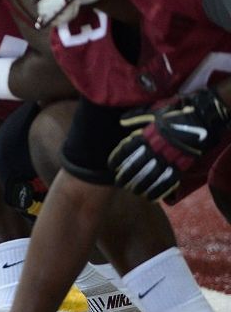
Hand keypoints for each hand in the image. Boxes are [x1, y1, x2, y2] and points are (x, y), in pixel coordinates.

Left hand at [109, 88, 230, 199]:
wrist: (199, 120)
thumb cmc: (174, 116)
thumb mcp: (153, 114)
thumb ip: (136, 118)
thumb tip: (122, 121)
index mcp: (146, 136)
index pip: (126, 151)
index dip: (117, 160)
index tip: (112, 167)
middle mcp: (155, 149)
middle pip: (136, 167)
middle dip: (126, 177)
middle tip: (120, 183)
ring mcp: (168, 158)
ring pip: (150, 177)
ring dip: (139, 186)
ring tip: (133, 191)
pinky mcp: (180, 166)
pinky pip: (167, 182)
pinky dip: (157, 191)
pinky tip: (150, 197)